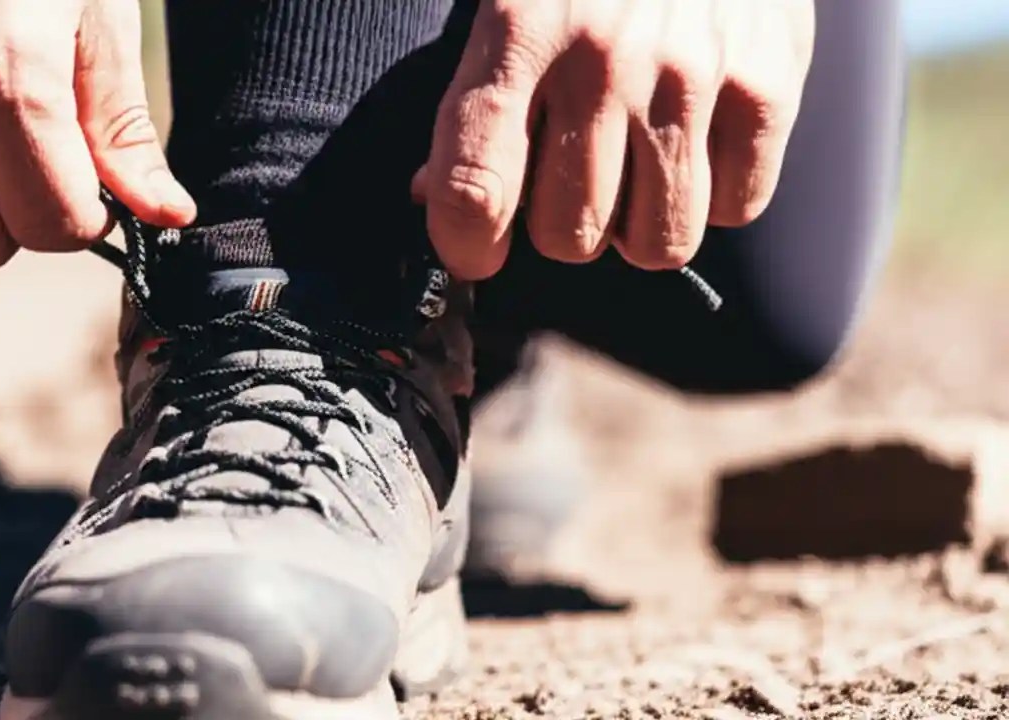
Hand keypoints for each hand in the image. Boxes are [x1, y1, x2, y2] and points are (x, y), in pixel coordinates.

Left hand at [414, 0, 814, 278]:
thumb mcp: (508, 3)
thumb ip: (470, 101)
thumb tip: (432, 197)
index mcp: (518, 33)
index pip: (476, 187)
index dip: (467, 246)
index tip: (476, 250)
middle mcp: (603, 58)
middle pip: (568, 234)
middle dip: (560, 227)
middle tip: (572, 180)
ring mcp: (691, 72)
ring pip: (657, 242)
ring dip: (636, 228)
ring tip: (633, 176)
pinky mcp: (768, 83)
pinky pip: (735, 208)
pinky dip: (712, 196)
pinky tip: (694, 147)